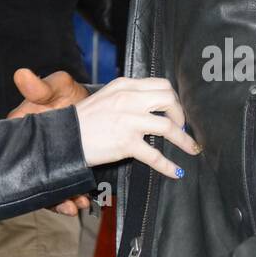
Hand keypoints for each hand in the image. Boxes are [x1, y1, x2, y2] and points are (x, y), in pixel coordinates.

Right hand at [10, 68, 92, 214]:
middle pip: (32, 177)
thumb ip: (41, 87)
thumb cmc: (67, 94)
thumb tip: (22, 75)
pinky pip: (62, 189)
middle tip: (67, 199)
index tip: (41, 174)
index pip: (15, 152)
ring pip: (47, 186)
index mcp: (21, 129)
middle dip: (49, 191)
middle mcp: (31, 151)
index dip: (25, 167)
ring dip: (61, 198)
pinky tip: (80, 201)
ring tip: (77, 202)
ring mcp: (48, 164)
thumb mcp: (57, 87)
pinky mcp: (63, 171)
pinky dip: (71, 197)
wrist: (94, 105)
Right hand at [75, 76, 200, 178]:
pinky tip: (176, 171)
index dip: (174, 99)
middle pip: (169, 99)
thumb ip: (128, 96)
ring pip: (169, 126)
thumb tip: (151, 104)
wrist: (65, 138)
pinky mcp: (127, 143)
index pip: (161, 84)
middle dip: (181, 114)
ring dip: (184, 140)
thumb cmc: (84, 120)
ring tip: (190, 148)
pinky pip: (155, 156)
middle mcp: (129, 100)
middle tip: (181, 127)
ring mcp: (129, 121)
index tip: (175, 111)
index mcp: (125, 86)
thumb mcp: (107, 97)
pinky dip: (169, 166)